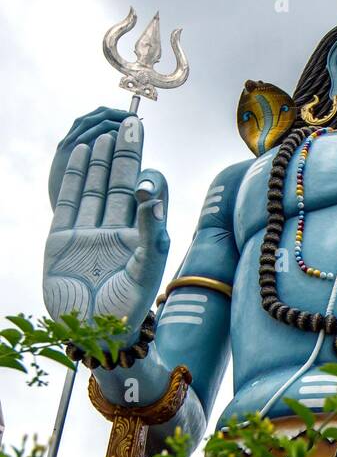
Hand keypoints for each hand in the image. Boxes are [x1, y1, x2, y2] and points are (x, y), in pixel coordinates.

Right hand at [43, 113, 169, 339]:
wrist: (92, 333)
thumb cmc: (127, 308)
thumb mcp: (146, 269)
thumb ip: (151, 233)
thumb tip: (153, 197)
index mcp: (139, 238)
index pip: (145, 197)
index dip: (146, 172)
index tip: (149, 151)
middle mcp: (115, 232)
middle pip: (120, 184)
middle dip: (126, 154)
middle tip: (132, 123)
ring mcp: (87, 234)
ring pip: (95, 188)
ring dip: (101, 160)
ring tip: (107, 131)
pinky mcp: (62, 239)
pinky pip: (69, 201)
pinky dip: (75, 177)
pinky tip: (81, 153)